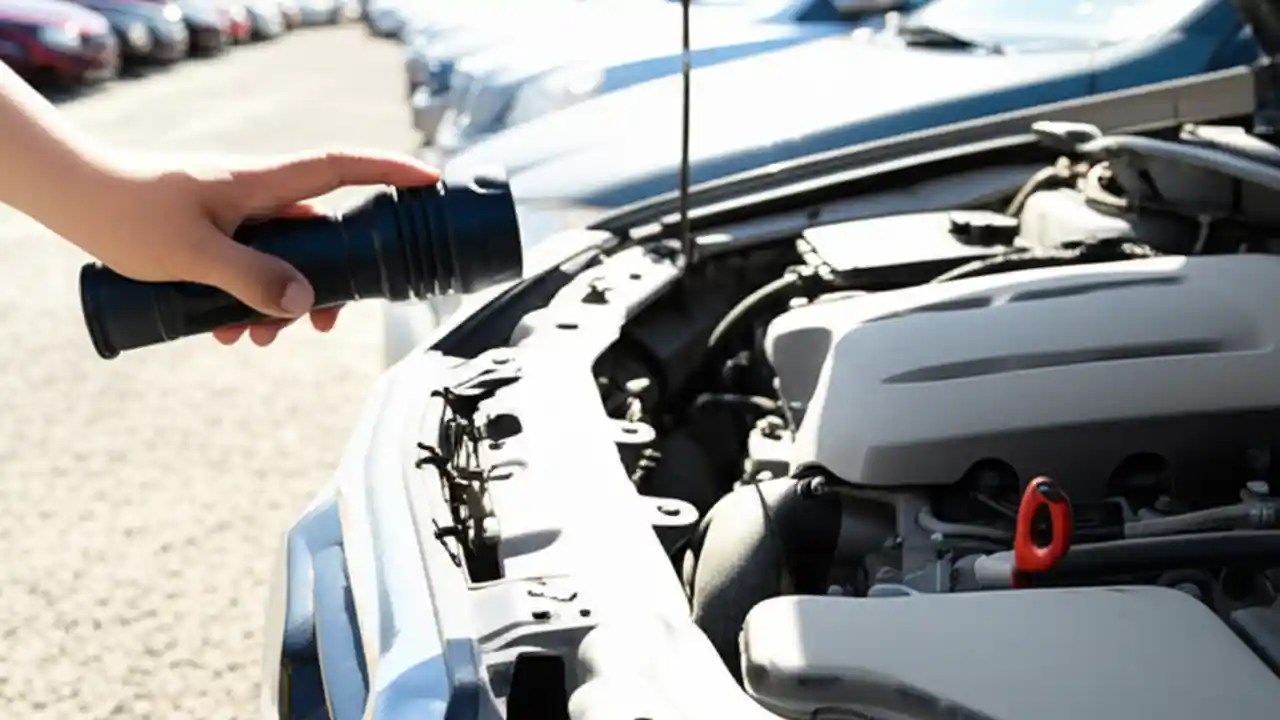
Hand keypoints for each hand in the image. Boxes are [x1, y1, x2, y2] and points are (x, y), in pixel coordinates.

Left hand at [66, 149, 438, 346]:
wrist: (75, 199)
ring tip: (249, 339)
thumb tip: (305, 304)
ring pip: (282, 260)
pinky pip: (250, 267)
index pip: (341, 168)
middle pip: (318, 235)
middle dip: (323, 286)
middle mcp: (257, 195)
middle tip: (317, 329)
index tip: (429, 181)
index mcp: (262, 183)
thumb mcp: (194, 255)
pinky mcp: (215, 231)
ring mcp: (237, 213)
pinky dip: (246, 299)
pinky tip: (222, 330)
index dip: (389, 172)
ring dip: (275, 303)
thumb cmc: (128, 214)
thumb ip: (252, 279)